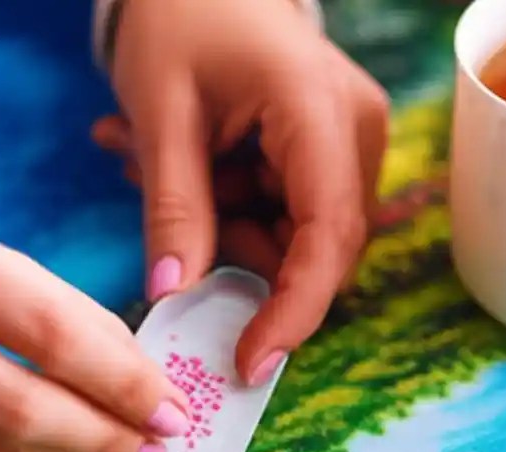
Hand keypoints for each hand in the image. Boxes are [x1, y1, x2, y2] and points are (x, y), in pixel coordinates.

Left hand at [96, 0, 388, 384]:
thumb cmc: (181, 19)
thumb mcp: (160, 113)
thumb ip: (174, 209)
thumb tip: (174, 296)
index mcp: (318, 111)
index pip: (326, 236)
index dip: (294, 311)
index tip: (250, 362)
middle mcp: (356, 131)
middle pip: (312, 244)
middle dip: (232, 247)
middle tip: (152, 194)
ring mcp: (351, 140)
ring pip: (294, 234)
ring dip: (221, 220)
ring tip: (149, 158)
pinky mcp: (333, 149)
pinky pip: (287, 210)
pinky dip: (231, 202)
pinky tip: (186, 157)